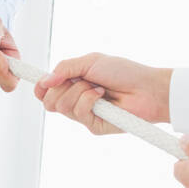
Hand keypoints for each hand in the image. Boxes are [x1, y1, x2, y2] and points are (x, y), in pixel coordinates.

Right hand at [32, 53, 171, 134]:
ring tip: (98, 87)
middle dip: (62, 87)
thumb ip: (64, 68)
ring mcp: (84, 115)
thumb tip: (44, 81)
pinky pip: (78, 113)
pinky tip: (103, 96)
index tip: (45, 81)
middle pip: (48, 101)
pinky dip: (89, 100)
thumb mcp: (90, 61)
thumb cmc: (123, 72)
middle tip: (81, 80)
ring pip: (61, 107)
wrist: (147, 88)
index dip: (41, 87)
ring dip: (79, 91)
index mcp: (71, 84)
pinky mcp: (94, 126)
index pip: (44, 91)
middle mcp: (75, 100)